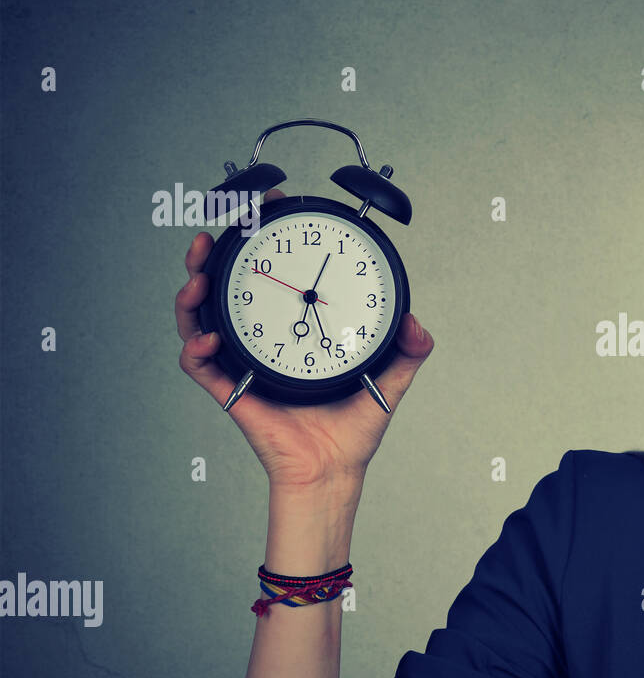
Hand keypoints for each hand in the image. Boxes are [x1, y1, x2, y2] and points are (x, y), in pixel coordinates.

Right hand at [176, 189, 434, 488]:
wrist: (333, 471)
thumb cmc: (354, 428)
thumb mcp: (388, 379)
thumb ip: (408, 350)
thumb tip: (417, 323)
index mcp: (295, 327)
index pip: (274, 273)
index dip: (266, 237)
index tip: (271, 206)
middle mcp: (263, 339)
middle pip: (226, 286)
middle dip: (213, 255)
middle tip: (218, 231)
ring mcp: (243, 362)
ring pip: (201, 317)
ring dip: (193, 292)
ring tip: (199, 275)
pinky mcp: (231, 390)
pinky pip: (200, 366)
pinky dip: (196, 348)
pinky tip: (207, 338)